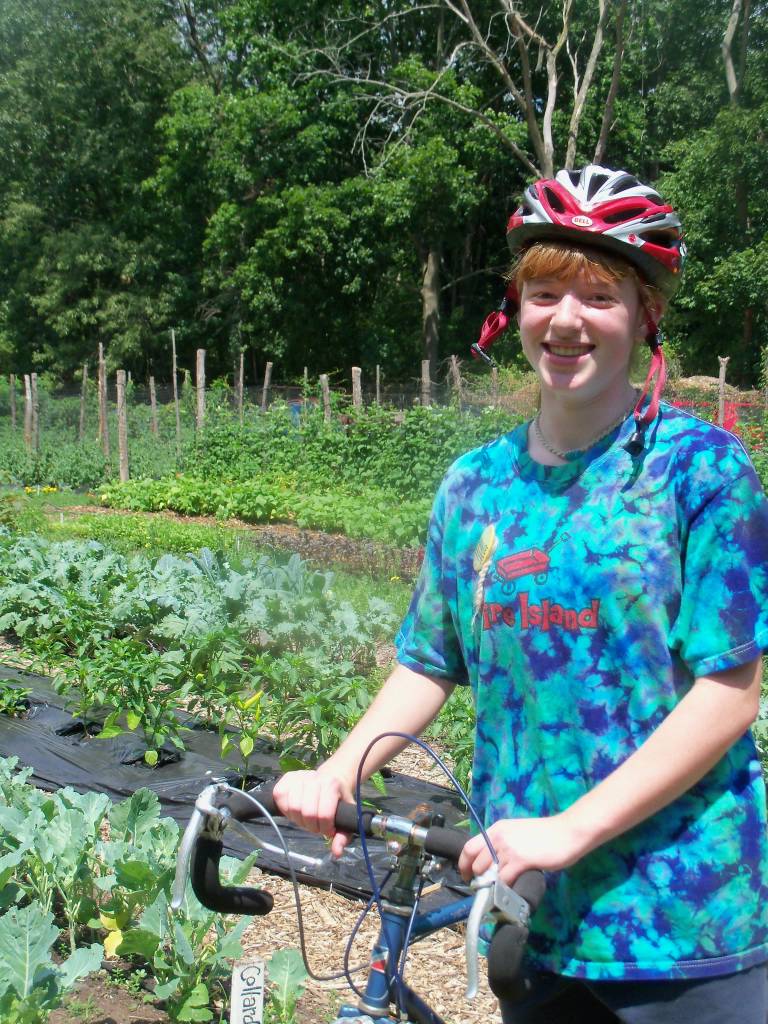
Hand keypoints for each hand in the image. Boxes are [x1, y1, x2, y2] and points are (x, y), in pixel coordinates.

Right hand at [272, 769, 354, 858]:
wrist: (330, 779)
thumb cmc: (337, 801)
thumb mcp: (345, 817)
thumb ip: (342, 836)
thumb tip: (336, 852)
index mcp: (332, 785)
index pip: (324, 815)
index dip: (324, 828)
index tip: (328, 829)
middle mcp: (315, 777)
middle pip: (306, 812)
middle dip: (310, 825)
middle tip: (315, 824)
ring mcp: (300, 775)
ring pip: (292, 806)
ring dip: (297, 818)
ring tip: (305, 817)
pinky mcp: (287, 777)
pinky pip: (279, 795)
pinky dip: (284, 808)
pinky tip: (294, 809)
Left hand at [458, 814, 586, 885]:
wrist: (567, 832)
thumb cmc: (546, 833)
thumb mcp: (518, 833)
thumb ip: (504, 845)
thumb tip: (494, 863)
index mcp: (497, 829)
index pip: (469, 846)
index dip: (464, 864)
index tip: (467, 875)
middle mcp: (498, 837)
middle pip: (475, 862)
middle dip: (475, 878)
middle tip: (482, 888)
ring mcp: (508, 848)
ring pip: (487, 872)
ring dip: (489, 885)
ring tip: (495, 892)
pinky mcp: (521, 861)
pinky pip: (504, 880)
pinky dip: (503, 889)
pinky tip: (509, 892)